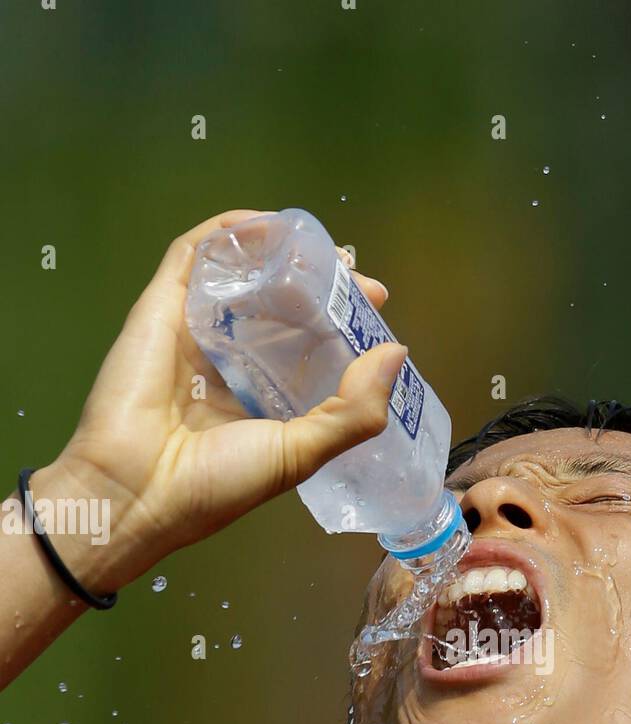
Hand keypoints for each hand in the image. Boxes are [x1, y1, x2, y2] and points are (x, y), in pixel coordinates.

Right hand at [38, 209, 406, 591]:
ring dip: (280, 255)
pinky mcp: (160, 307)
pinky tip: (266, 225)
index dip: (345, 324)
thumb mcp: (301, 455)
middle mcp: (232, 364)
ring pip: (243, 276)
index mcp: (264, 402)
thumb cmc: (215, 484)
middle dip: (321, 286)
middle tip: (354, 273)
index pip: (310, 349)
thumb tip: (396, 352)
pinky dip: (229, 232)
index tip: (376, 305)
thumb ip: (353, 411)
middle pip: (281, 307)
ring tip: (319, 249)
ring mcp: (195, 332)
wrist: (134, 491)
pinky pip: (194, 255)